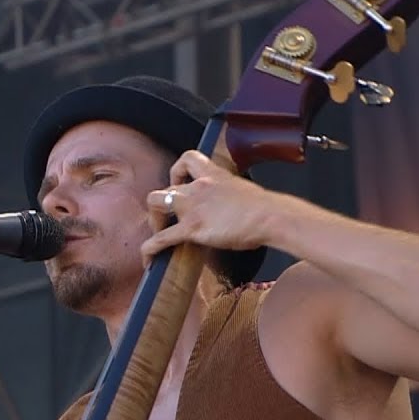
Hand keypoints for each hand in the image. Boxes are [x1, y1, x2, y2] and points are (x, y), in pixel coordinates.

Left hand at [140, 149, 276, 262]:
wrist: (270, 216)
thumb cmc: (265, 208)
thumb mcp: (243, 192)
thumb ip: (228, 197)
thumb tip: (227, 211)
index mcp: (213, 175)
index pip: (187, 159)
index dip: (177, 172)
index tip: (180, 184)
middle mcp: (198, 187)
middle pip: (164, 188)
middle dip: (160, 205)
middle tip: (168, 221)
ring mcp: (192, 206)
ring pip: (155, 203)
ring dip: (154, 221)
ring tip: (159, 236)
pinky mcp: (192, 228)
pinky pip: (161, 238)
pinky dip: (149, 249)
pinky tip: (148, 260)